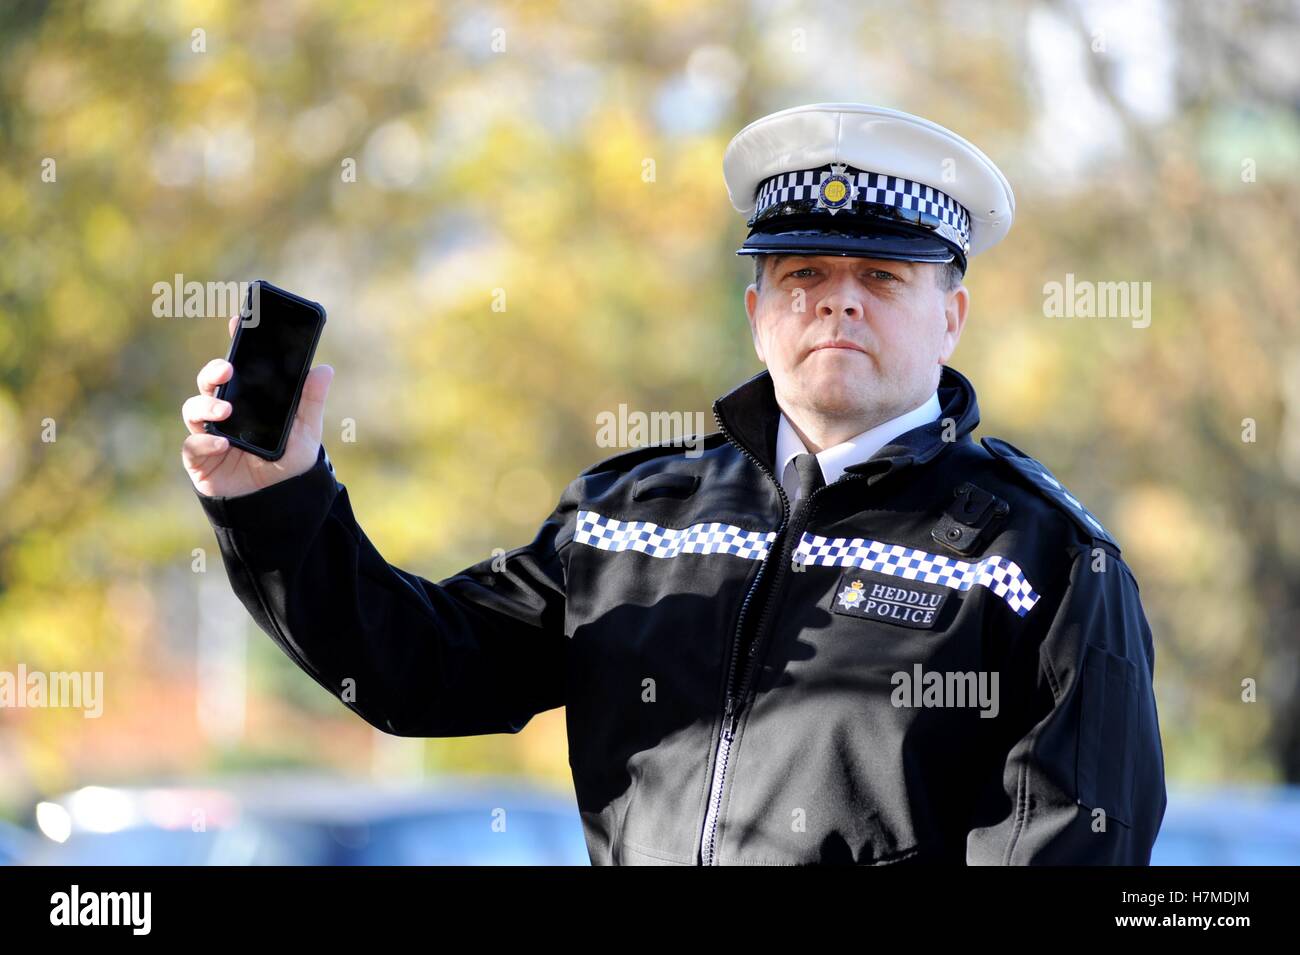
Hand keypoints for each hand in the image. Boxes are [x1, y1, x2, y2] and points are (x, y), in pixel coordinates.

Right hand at [181, 314, 333, 497]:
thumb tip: (324, 369)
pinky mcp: (200, 458)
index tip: (238, 320)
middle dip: (214, 370)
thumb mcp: (306, 432)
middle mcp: (224, 411)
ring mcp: (209, 433)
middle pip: (210, 381)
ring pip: (194, 409)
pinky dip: (206, 442)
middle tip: (228, 367)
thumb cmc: (288, 463)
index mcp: (248, 399)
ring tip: (225, 410)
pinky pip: (194, 445)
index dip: (235, 342)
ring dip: (206, 405)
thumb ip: (311, 402)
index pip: (238, 366)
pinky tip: (222, 443)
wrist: (277, 501)